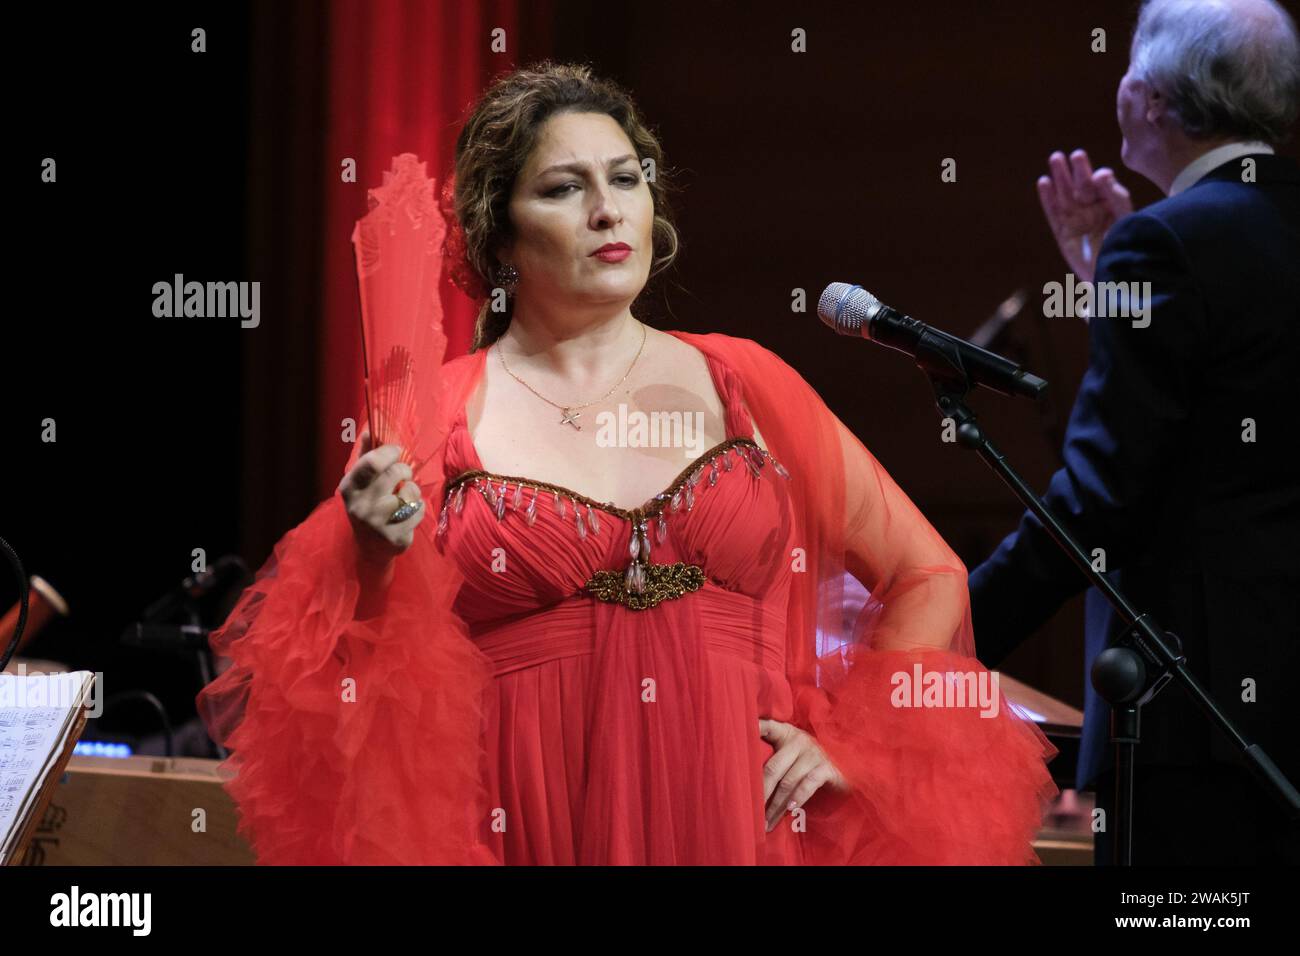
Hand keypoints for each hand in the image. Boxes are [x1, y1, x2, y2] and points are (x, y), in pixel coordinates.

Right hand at [337, 425, 424, 563]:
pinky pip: (418, 511)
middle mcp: (360, 506)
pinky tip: (408, 513)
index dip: (389, 452)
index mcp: (349, 488)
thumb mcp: (361, 481)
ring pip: (409, 493)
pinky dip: (418, 508)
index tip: (396, 451)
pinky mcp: (395, 537)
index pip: (371, 462)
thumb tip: (368, 428)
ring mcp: (377, 524)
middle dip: (404, 469)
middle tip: (403, 474)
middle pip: (394, 473)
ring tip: (404, 497)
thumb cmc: (368, 503)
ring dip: (412, 491)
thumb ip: (366, 454)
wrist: (369, 546)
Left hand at [758, 717, 849, 832]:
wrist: (848, 765)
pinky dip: (797, 799)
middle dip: (760, 794)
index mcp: (786, 734)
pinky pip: (807, 785)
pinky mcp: (827, 769)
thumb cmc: (810, 761)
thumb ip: (774, 758)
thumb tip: (747, 781)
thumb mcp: (792, 753)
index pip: (768, 726)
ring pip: (787, 782)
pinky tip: (789, 811)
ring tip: (766, 823)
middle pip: (772, 768)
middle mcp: (799, 741)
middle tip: (749, 814)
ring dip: (776, 807)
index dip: (754, 727)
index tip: (740, 731)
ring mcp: (814, 754)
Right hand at [1037, 149, 1131, 283]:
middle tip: (1075, 155)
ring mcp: (1077, 221)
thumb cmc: (1124, 248)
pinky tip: (1044, 182)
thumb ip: (1116, 195)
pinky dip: (1047, 198)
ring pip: (1066, 195)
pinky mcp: (1063, 233)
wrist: (1113, 278)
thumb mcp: (1126, 218)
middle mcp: (1093, 210)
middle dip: (1078, 170)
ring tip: (1056, 159)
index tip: (1098, 177)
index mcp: (1112, 204)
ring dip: (1061, 177)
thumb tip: (1101, 174)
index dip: (1100, 178)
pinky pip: (1053, 212)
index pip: (1104, 184)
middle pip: (1083, 185)